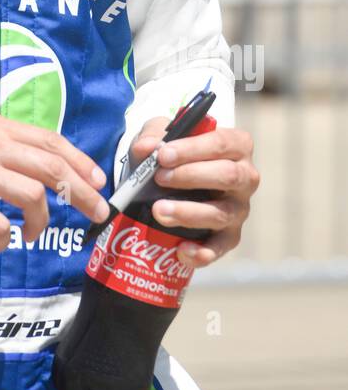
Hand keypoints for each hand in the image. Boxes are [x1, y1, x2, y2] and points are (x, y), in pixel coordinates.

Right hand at [0, 115, 110, 253]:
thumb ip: (8, 150)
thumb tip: (51, 170)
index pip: (50, 141)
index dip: (80, 161)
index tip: (98, 181)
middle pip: (51, 167)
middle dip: (81, 192)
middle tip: (96, 213)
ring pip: (33, 196)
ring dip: (41, 223)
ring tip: (31, 235)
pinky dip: (6, 239)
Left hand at [129, 116, 259, 268]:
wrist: (171, 182)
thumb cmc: (174, 153)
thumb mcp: (161, 137)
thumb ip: (152, 137)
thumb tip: (146, 148)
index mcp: (236, 146)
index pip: (222, 143)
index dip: (192, 149)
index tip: (163, 155)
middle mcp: (245, 178)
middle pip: (228, 176)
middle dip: (190, 176)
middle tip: (159, 178)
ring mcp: (239, 209)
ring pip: (221, 213)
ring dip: (188, 213)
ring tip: (158, 211)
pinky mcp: (230, 236)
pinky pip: (220, 248)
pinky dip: (201, 252)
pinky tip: (180, 249)